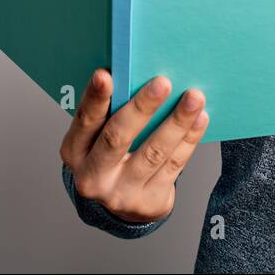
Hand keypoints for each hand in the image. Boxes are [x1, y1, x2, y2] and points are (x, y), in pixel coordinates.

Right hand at [60, 69, 207, 222]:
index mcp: (75, 151)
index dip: (95, 99)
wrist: (124, 202)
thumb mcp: (99, 136)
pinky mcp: (149, 202)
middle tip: (163, 82)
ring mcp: (121, 193)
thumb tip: (137, 72)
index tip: (106, 75)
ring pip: (153, 153)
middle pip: (118, 138)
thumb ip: (112, 111)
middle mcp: (93, 176)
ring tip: (194, 97)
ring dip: (176, 122)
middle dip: (142, 108)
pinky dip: (189, 139)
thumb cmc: (112, 154)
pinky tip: (200, 118)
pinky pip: (174, 165)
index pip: (84, 121)